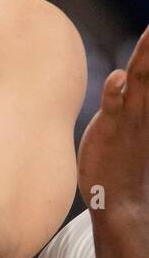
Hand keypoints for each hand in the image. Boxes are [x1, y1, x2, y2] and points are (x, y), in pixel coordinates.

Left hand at [78, 23, 148, 214]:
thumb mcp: (124, 125)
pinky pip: (115, 109)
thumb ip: (124, 100)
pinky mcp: (112, 132)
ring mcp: (129, 119)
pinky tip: (119, 76)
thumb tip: (123, 79)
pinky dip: (116, 92)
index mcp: (146, 105)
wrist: (120, 200)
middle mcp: (143, 109)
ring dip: (146, 57)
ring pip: (141, 82)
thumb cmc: (119, 160)